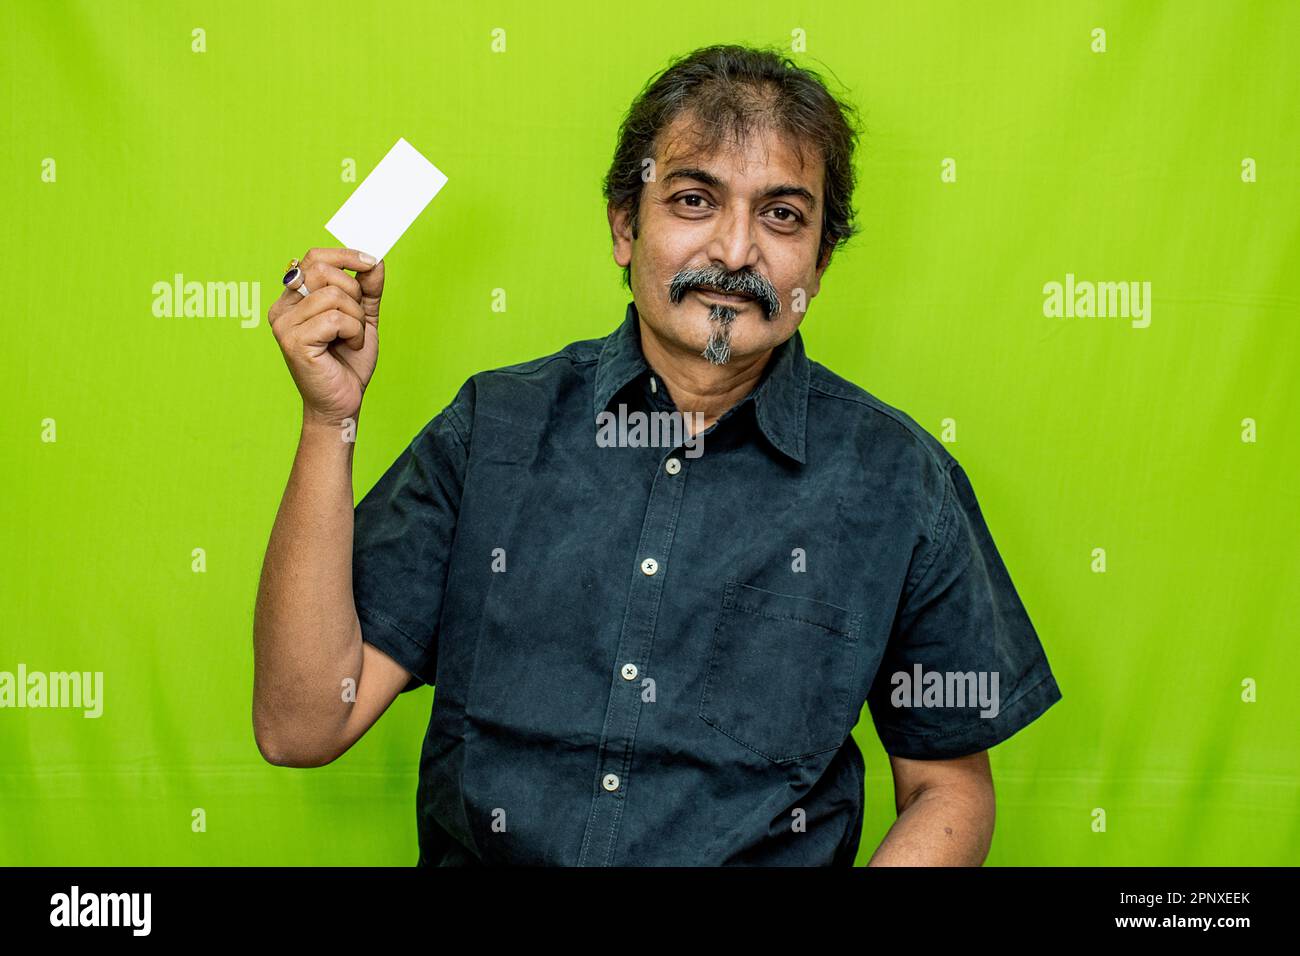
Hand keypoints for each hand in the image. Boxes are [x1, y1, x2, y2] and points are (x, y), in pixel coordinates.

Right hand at [268, 247, 384, 428]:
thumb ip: (368, 288)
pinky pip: (335, 319)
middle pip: (323, 271)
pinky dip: (353, 332)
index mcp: (294, 298)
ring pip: (334, 296)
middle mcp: (282, 307)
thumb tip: (375, 259)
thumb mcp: (363, 317)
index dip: (345, 255)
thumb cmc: (348, 361)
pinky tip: (348, 346)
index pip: (314, 258)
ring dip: (356, 318)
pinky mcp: (293, 341)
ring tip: (352, 338)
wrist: (343, 401)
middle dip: (354, 291)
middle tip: (358, 318)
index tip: (371, 261)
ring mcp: (284, 324)